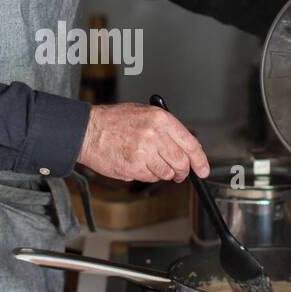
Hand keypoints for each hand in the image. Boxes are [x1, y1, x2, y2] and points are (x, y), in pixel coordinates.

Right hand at [77, 103, 209, 182]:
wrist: (87, 130)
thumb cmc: (113, 121)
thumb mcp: (144, 114)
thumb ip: (166, 130)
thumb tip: (184, 149)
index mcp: (160, 119)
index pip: (190, 144)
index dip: (200, 160)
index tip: (203, 170)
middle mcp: (155, 135)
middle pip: (181, 162)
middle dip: (182, 172)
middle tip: (179, 174)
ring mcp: (144, 152)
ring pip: (167, 173)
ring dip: (163, 173)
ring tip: (148, 162)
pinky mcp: (134, 167)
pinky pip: (151, 178)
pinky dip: (147, 175)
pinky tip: (136, 164)